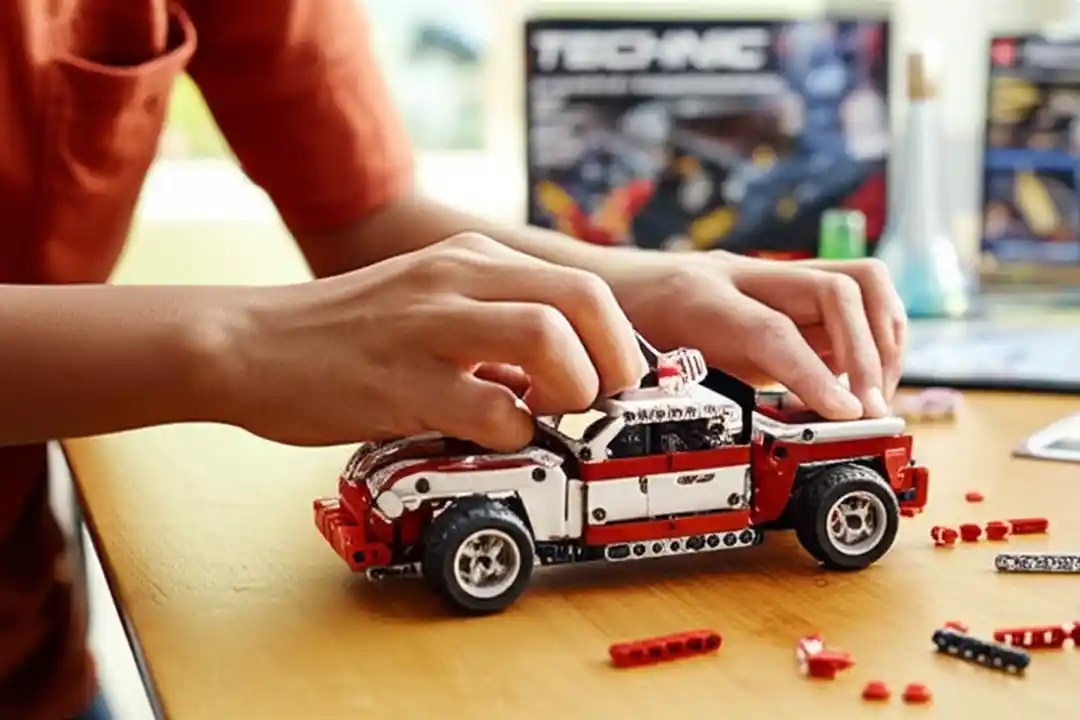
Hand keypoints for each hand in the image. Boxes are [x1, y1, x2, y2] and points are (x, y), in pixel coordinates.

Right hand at [212, 233, 647, 449]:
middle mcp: (457, 277)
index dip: (620, 340)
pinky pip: (491, 407)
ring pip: (547, 337)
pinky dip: (511, 431)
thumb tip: (564, 376)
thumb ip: (494, 331)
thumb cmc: (343, 335)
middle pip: (584, 299)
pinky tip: (490, 436)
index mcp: (472, 259)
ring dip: (571, 387)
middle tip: (598, 401)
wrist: (245, 343)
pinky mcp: (400, 380)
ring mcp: (428, 325)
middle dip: (614, 361)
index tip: (615, 380)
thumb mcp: (430, 305)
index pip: (585, 284)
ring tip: (548, 414)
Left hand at [600, 251, 906, 419]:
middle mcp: (746, 275)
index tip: (848, 416)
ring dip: (885, 340)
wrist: (609, 279)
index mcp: (701, 299)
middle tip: (870, 413)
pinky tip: (860, 379)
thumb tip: (726, 448)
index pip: (774, 332)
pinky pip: (857, 297)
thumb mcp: (639, 368)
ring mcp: (774, 275)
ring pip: (861, 281)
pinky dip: (876, 337)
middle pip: (840, 290)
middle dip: (870, 356)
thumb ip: (682, 398)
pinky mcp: (793, 288)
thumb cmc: (618, 327)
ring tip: (874, 395)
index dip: (817, 376)